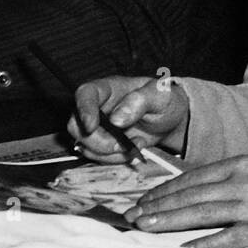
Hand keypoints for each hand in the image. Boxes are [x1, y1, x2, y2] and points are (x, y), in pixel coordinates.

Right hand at [67, 75, 190, 160]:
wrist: (171, 121)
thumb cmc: (164, 100)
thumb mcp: (160, 95)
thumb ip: (139, 101)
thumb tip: (117, 119)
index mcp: (108, 88)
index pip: (85, 94)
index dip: (83, 110)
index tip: (92, 126)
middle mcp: (98, 107)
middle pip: (76, 125)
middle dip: (98, 141)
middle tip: (122, 144)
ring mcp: (99, 128)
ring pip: (85, 146)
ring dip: (110, 153)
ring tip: (136, 144)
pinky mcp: (104, 144)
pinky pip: (98, 157)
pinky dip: (116, 159)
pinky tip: (134, 149)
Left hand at [126, 156, 247, 247]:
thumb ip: (230, 178)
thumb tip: (194, 190)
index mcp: (240, 164)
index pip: (191, 177)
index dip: (164, 189)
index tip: (143, 199)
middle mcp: (242, 182)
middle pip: (190, 195)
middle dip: (157, 206)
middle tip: (132, 216)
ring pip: (200, 214)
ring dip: (168, 221)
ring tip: (145, 226)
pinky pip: (226, 238)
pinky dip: (202, 242)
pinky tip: (182, 247)